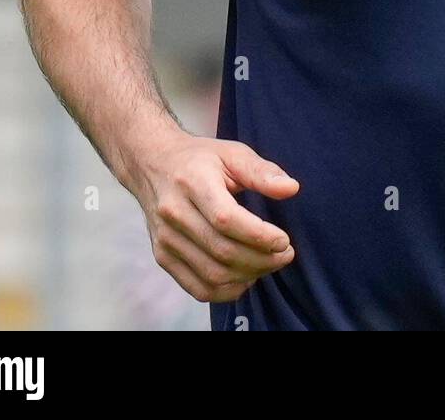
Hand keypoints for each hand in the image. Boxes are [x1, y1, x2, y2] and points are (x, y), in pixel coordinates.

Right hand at [131, 133, 299, 302]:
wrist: (153, 165)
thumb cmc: (200, 159)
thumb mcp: (233, 153)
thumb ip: (262, 171)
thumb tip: (291, 188)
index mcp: (192, 183)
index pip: (226, 219)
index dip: (259, 236)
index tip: (284, 240)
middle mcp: (174, 213)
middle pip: (221, 251)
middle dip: (261, 259)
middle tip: (286, 254)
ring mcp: (165, 239)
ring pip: (211, 273)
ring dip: (248, 275)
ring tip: (271, 264)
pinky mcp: (163, 256)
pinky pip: (196, 287)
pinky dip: (226, 290)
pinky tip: (247, 277)